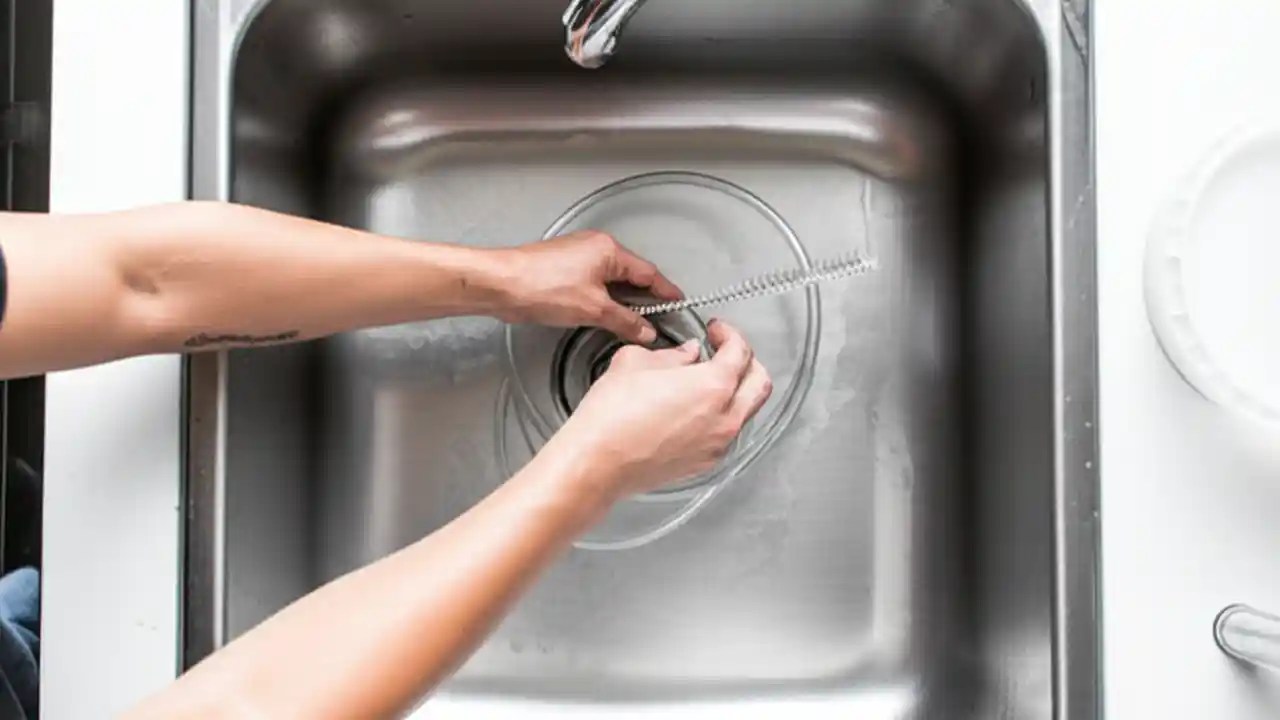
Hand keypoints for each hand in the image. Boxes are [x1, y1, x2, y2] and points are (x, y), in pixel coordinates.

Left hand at [493, 230, 682, 343]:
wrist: (500, 284)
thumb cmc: (541, 286)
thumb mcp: (593, 309)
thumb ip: (625, 321)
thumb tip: (646, 331)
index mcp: (609, 250)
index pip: (649, 272)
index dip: (665, 292)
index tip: (678, 304)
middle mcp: (596, 248)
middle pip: (631, 276)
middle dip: (644, 299)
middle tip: (656, 322)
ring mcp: (579, 257)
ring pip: (612, 281)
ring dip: (621, 302)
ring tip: (631, 324)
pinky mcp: (564, 269)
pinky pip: (594, 284)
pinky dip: (603, 300)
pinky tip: (603, 316)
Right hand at [548, 320, 771, 501]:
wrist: (597, 462)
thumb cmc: (611, 417)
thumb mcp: (635, 362)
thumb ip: (671, 354)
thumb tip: (686, 354)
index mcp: (713, 386)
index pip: (740, 351)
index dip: (729, 334)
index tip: (716, 331)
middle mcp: (724, 418)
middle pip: (760, 383)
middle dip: (747, 361)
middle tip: (725, 351)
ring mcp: (718, 444)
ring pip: (748, 410)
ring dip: (737, 390)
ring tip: (709, 379)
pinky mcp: (706, 462)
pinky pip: (728, 432)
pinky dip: (722, 415)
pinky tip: (697, 408)